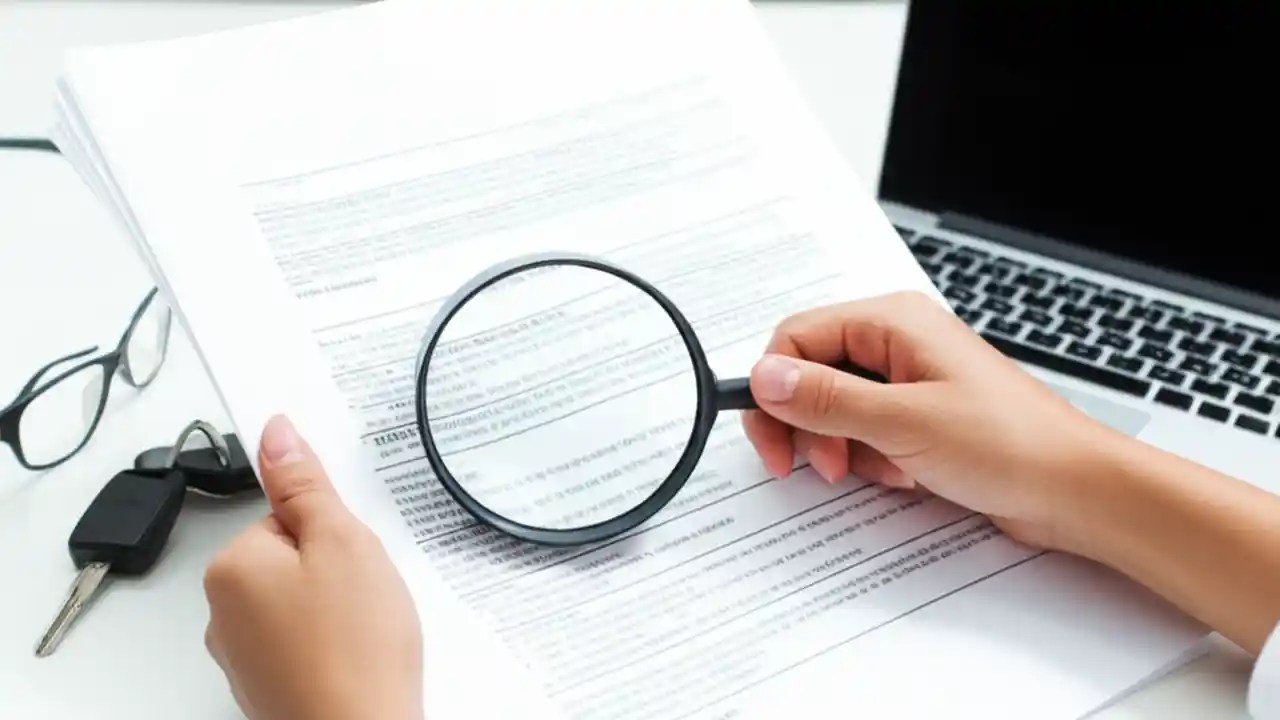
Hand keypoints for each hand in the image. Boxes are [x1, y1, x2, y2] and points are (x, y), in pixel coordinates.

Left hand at [203, 415, 422, 719]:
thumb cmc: (353, 649)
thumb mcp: (342, 543)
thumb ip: (306, 486)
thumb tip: (276, 434)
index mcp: (233, 568)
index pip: (286, 518)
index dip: (333, 532)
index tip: (352, 557)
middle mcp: (224, 613)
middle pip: (291, 560)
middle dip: (336, 571)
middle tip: (366, 596)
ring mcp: (245, 657)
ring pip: (302, 604)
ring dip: (338, 610)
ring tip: (367, 631)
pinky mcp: (270, 687)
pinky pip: (306, 643)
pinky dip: (334, 645)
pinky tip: (359, 656)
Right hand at [742, 290, 1123, 551]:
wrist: (1074, 490)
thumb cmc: (1009, 444)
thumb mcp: (903, 422)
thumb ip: (826, 399)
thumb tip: (764, 377)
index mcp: (893, 322)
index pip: (798, 337)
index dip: (775, 388)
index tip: (774, 438)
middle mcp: (897, 342)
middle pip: (811, 373)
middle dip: (808, 425)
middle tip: (820, 465)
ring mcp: (908, 379)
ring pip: (834, 408)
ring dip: (843, 448)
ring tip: (881, 469)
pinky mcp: (918, 415)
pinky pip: (864, 432)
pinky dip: (871, 459)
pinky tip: (905, 473)